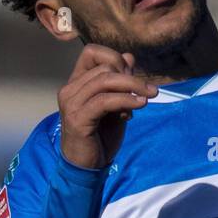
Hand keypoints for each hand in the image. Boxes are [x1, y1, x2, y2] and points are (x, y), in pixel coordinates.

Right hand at [58, 45, 156, 169]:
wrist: (88, 165)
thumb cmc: (101, 135)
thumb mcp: (116, 104)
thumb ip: (120, 82)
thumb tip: (129, 56)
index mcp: (76, 82)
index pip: (92, 52)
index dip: (115, 58)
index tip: (132, 75)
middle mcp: (70, 89)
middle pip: (105, 66)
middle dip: (130, 76)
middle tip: (146, 91)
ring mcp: (71, 103)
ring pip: (105, 80)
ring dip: (133, 86)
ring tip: (147, 97)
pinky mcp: (77, 118)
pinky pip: (105, 100)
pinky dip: (126, 99)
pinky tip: (140, 105)